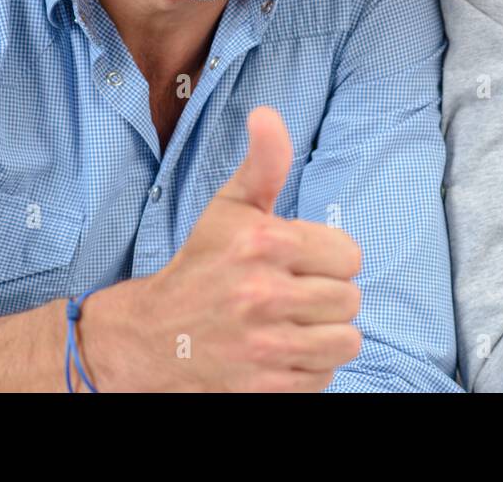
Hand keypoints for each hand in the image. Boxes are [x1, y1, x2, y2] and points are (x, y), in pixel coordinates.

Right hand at [93, 106, 362, 390]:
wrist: (151, 338)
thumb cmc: (201, 266)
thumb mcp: (229, 208)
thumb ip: (263, 163)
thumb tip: (266, 114)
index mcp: (262, 243)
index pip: (349, 255)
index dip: (328, 258)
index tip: (298, 261)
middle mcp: (263, 294)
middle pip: (350, 300)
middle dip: (327, 296)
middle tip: (292, 293)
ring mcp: (265, 346)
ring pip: (346, 341)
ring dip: (324, 334)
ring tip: (292, 323)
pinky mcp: (265, 387)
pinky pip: (324, 377)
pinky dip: (307, 368)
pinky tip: (279, 352)